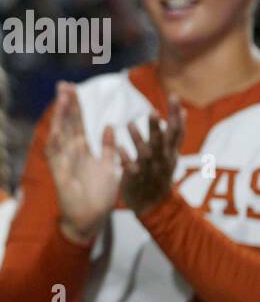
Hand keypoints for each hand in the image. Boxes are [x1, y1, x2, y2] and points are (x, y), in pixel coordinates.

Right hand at [43, 82, 120, 243]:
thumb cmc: (99, 195)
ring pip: (60, 135)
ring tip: (62, 99)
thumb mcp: (109, 166)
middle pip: (67, 125)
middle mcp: (71, 154)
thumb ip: (108, 147)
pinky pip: (55, 156)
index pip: (77, 124)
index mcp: (83, 151)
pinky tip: (57, 128)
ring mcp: (64, 163)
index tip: (73, 88)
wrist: (91, 218)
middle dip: (65, 106)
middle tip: (63, 85)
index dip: (75, 107)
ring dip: (61, 118)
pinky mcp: (60, 174)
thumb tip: (109, 125)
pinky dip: (56, 142)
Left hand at [118, 96, 184, 215]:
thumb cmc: (160, 174)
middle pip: (161, 141)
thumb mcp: (171, 154)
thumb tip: (182, 112)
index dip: (176, 115)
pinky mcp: (135, 179)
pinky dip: (126, 160)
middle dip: (157, 127)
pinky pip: (130, 169)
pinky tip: (119, 149)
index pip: (177, 132)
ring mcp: (149, 170)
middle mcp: (162, 160)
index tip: (174, 97)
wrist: (153, 205)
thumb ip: (174, 135)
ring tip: (129, 124)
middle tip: (152, 111)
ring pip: (144, 154)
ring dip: (138, 139)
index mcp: (170, 152)